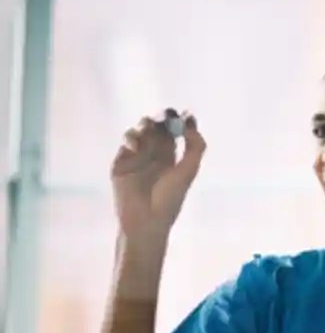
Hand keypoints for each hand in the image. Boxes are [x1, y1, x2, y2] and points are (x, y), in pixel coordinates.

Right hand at [111, 110, 205, 238]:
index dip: (180, 121)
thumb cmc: (170, 199)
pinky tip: (137, 143)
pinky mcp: (121, 162)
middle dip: (162, 118)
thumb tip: (190, 122)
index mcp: (172, 158)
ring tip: (151, 126)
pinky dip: (131, 138)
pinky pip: (126, 143)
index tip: (185, 113)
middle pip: (157, 128)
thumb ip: (195, 147)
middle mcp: (154, 155)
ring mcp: (137, 157)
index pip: (175, 132)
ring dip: (147, 125)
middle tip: (167, 114)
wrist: (146, 219)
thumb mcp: (188, 170)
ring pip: (141, 131)